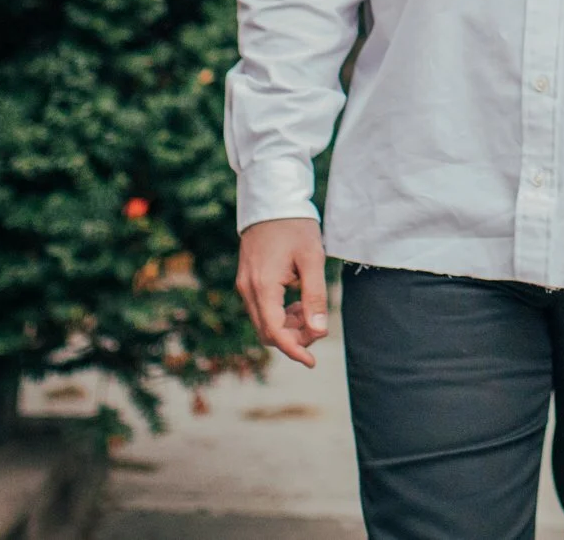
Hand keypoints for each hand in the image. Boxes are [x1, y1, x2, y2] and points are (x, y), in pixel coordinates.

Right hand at [236, 217, 330, 368]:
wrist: (271, 200)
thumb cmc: (294, 226)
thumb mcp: (312, 259)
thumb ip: (314, 296)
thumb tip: (318, 331)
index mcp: (262, 287)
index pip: (275, 333)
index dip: (294, 350)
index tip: (312, 362)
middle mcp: (248, 290)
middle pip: (267, 332)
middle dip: (293, 338)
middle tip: (318, 327)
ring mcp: (245, 285)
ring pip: (264, 322)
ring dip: (287, 326)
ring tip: (309, 310)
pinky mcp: (247, 280)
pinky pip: (262, 309)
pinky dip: (280, 314)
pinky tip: (297, 302)